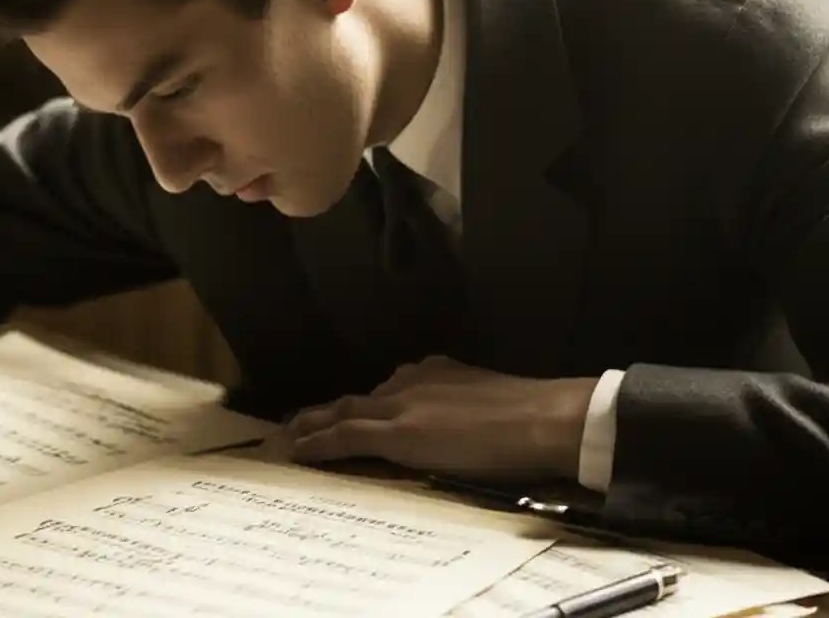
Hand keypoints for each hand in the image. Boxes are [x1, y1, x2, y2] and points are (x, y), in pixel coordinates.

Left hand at [282, 356, 597, 481]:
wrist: (541, 417)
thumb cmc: (532, 416)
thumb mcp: (492, 399)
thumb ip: (468, 406)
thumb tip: (463, 423)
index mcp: (437, 374)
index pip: (392, 389)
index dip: (369, 403)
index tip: (353, 412)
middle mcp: (412, 382)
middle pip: (359, 397)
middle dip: (329, 410)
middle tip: (301, 421)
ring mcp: (402, 406)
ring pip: (343, 412)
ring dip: (313, 424)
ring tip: (288, 436)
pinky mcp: (397, 433)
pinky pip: (345, 437)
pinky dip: (318, 444)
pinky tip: (297, 453)